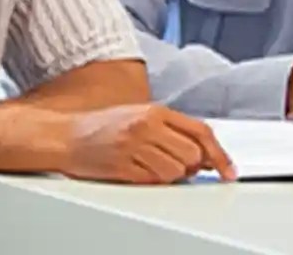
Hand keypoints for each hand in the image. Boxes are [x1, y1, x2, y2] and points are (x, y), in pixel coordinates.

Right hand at [62, 104, 235, 183]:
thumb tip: (204, 154)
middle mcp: (147, 127)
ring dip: (171, 176)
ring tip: (153, 166)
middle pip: (192, 155)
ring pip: (175, 172)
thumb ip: (173, 130)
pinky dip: (153, 182)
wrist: (64, 136)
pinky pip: (152, 182)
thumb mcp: (141, 115)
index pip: (201, 132)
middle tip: (178, 165)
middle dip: (192, 166)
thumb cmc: (103, 126)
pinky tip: (141, 172)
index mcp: (156, 111)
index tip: (229, 170)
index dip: (219, 153)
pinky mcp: (121, 167)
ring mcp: (133, 147)